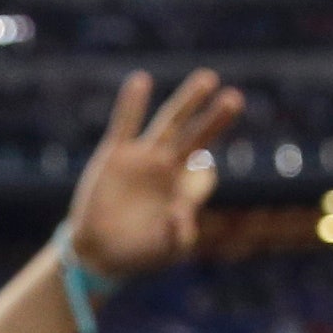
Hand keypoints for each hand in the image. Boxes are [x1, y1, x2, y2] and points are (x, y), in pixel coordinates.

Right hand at [65, 70, 243, 281]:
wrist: (97, 252)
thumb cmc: (137, 254)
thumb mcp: (162, 252)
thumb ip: (178, 238)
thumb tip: (181, 216)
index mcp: (182, 192)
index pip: (205, 175)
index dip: (204, 178)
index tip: (198, 183)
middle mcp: (167, 170)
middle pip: (196, 139)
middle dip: (215, 120)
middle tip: (235, 99)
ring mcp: (142, 159)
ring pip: (169, 123)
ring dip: (188, 102)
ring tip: (209, 79)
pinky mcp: (115, 155)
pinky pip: (125, 125)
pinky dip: (131, 104)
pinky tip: (141, 81)